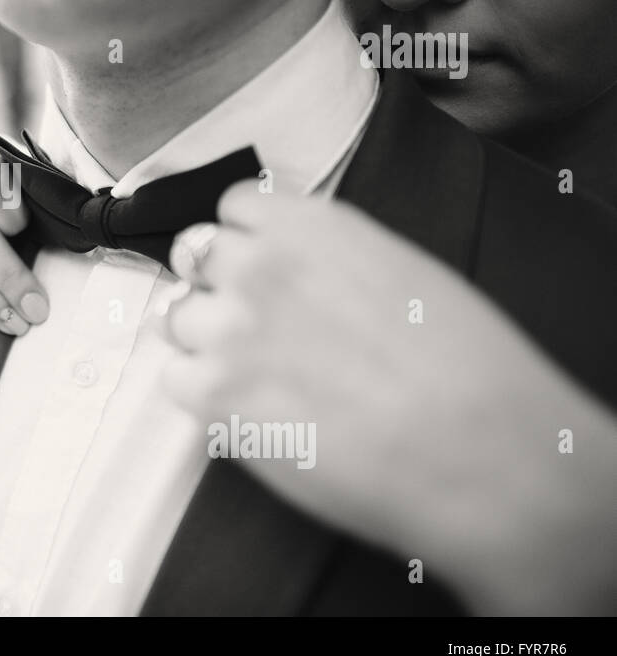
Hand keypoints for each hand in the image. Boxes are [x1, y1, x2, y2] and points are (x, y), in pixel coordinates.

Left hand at [160, 181, 616, 613]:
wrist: (478, 448)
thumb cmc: (465, 367)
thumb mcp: (402, 269)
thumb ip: (331, 256)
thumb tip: (299, 268)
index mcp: (310, 226)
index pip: (234, 207)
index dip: (245, 239)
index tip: (257, 263)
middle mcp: (259, 266)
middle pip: (196, 257)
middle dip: (218, 286)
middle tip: (255, 326)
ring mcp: (230, 328)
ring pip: (176, 318)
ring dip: (205, 342)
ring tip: (258, 376)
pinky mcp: (215, 395)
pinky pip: (176, 381)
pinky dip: (203, 397)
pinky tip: (252, 411)